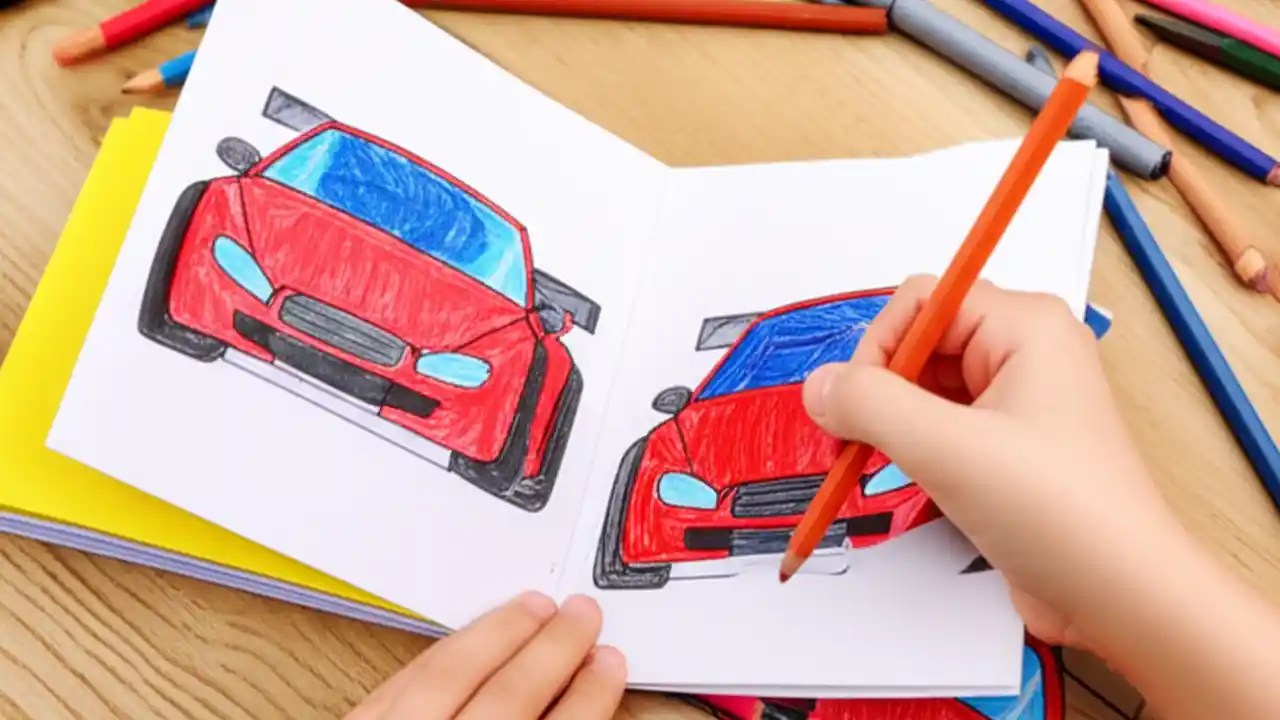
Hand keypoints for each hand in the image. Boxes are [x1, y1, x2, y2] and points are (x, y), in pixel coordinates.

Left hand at [345, 592, 625, 719]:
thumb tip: (575, 702)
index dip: (589, 697)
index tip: (610, 664)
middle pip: (507, 701)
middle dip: (552, 653)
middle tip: (582, 615)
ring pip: (447, 679)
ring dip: (497, 637)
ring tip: (533, 607)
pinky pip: (399, 685)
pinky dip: (439, 656)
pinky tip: (463, 642)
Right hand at [800, 276, 1180, 648]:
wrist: (1123, 597)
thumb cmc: (1062, 514)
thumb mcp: (948, 450)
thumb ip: (870, 406)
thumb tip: (818, 386)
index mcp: (1027, 326)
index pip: (923, 299)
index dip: (879, 347)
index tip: (855, 403)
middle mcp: (1026, 352)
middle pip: (920, 342)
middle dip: (880, 388)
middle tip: (855, 440)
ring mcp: (1020, 401)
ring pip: (926, 388)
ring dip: (894, 423)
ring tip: (880, 465)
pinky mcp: (1010, 447)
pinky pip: (943, 426)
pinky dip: (914, 449)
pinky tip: (911, 481)